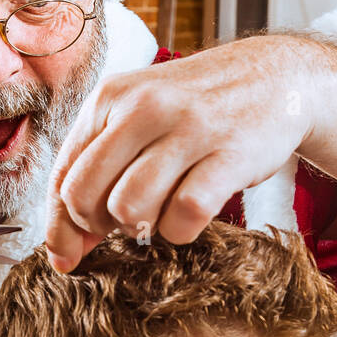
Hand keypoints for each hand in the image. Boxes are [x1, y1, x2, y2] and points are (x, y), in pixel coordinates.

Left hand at [45, 34, 318, 270]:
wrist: (277, 78)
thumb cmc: (197, 110)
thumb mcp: (138, 123)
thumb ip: (98, 174)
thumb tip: (63, 250)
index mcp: (110, 97)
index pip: (62, 175)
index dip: (59, 227)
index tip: (65, 257)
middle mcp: (143, 107)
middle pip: (84, 196)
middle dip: (96, 227)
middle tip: (123, 223)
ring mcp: (188, 128)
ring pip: (128, 208)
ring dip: (141, 227)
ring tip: (162, 210)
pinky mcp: (228, 154)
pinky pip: (182, 215)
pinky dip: (180, 230)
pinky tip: (189, 214)